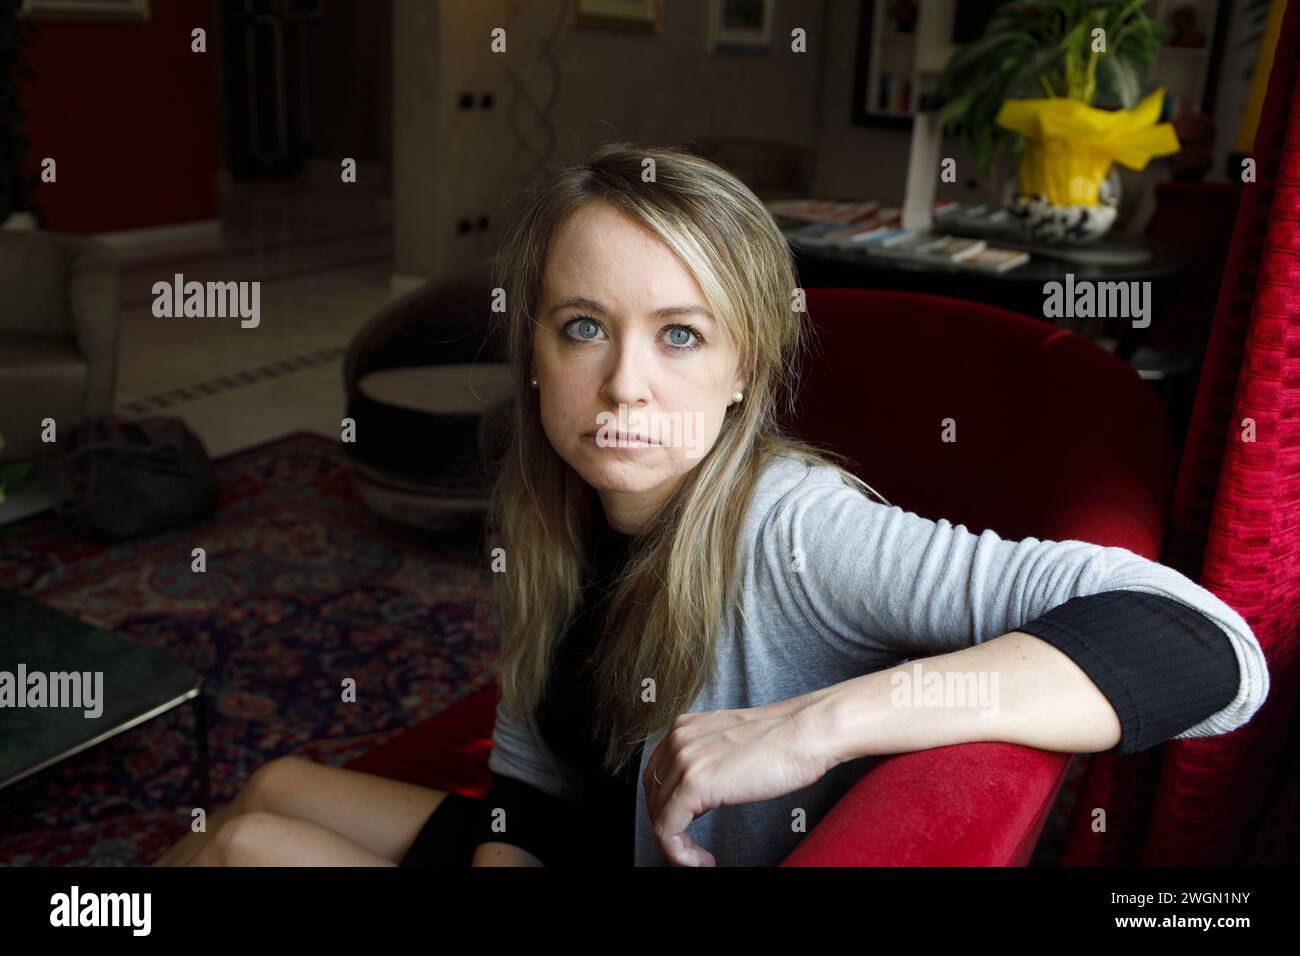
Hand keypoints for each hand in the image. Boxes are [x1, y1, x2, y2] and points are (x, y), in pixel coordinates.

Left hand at [642, 704, 834, 866]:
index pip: (657, 776)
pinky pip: (668, 829)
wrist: (806, 733)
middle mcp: (678, 739)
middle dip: (670, 826)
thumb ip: (706, 760)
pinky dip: (679, 852)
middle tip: (692, 847)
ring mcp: (684, 760)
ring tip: (699, 858)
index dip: (668, 807)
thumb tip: (698, 794)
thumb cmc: (783, 741)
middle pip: (653, 795)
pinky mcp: (694, 784)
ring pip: (658, 815)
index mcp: (684, 727)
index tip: (687, 828)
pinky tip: (701, 860)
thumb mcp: (729, 744)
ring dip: (676, 844)